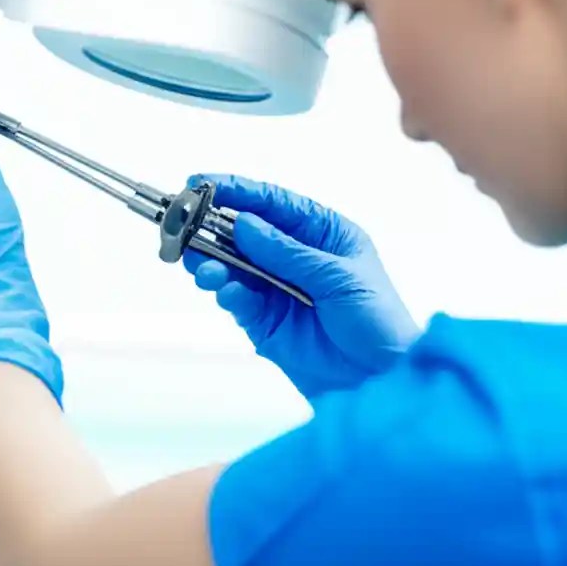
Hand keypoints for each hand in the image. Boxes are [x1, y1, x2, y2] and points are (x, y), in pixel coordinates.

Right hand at [183, 175, 417, 399]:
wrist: (382, 379)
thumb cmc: (378, 322)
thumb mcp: (338, 278)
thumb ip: (287, 252)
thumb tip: (244, 223)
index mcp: (323, 233)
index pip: (273, 203)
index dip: (237, 191)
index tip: (201, 185)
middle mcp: (295, 257)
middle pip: (244, 232)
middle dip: (212, 228)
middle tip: (184, 226)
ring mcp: (277, 289)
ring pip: (232, 266)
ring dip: (213, 263)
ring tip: (202, 268)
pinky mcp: (265, 322)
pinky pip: (237, 300)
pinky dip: (227, 293)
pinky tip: (226, 292)